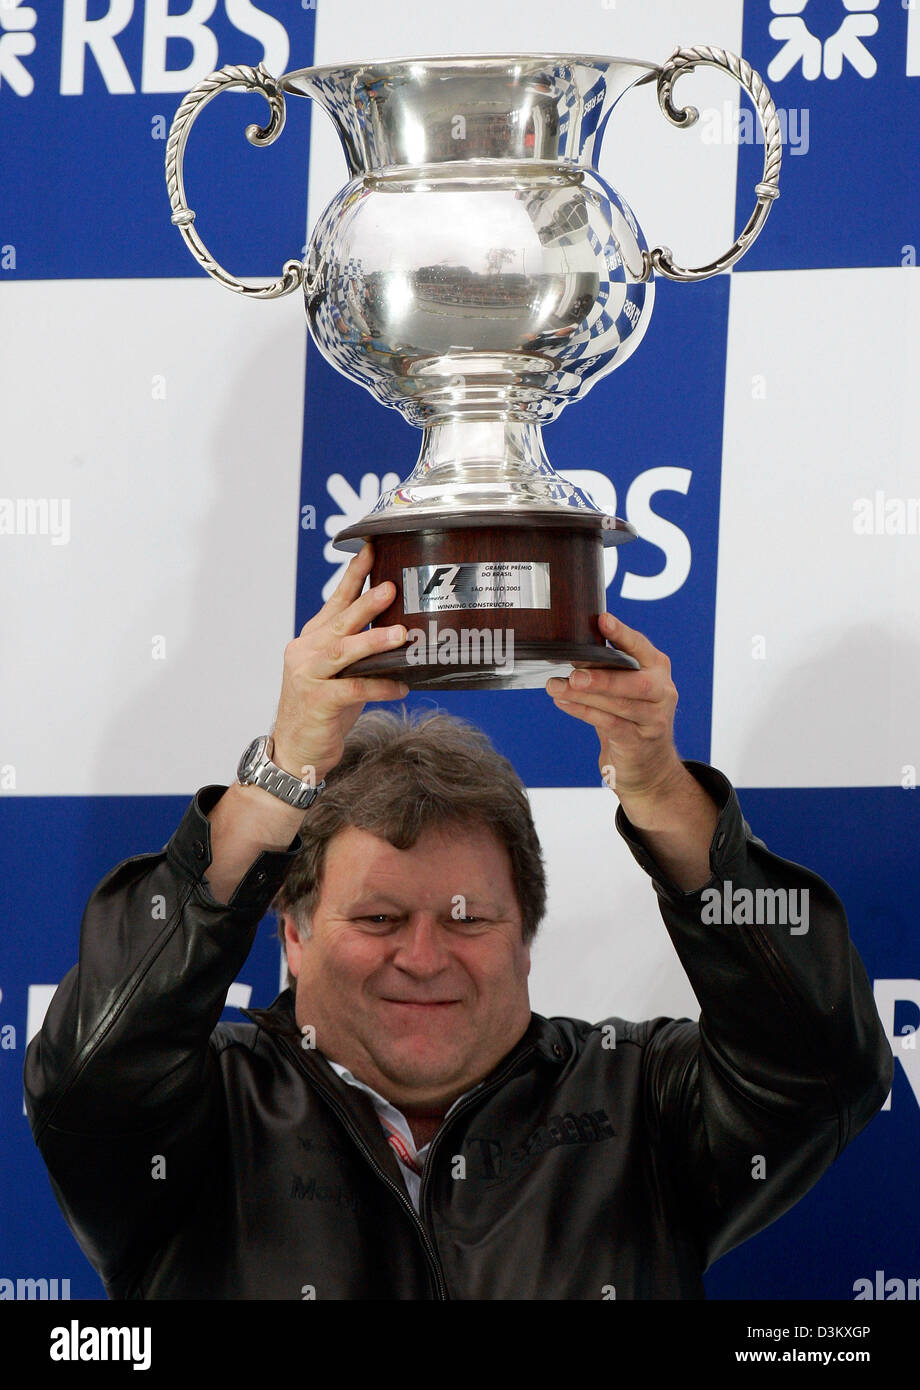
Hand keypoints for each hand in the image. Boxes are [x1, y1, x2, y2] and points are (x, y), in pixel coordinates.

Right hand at [271, 542, 407, 782]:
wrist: (295, 749)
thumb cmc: (323, 710)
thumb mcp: (340, 673)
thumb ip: (359, 652)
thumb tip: (399, 631)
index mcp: (312, 639)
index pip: (335, 601)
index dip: (353, 576)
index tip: (371, 550)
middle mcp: (306, 652)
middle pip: (339, 621)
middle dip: (366, 603)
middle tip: (391, 587)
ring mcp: (309, 676)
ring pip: (343, 652)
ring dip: (374, 641)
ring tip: (401, 635)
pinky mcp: (318, 702)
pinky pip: (354, 690)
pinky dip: (380, 687)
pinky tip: (402, 687)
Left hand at [545, 613, 681, 806]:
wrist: (647, 765)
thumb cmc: (630, 717)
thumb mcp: (623, 687)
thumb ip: (606, 668)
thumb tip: (572, 648)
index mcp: (657, 668)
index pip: (641, 647)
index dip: (622, 634)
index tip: (603, 620)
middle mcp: (662, 691)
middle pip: (635, 681)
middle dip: (603, 676)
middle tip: (574, 674)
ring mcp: (654, 718)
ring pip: (619, 705)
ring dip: (584, 696)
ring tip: (556, 687)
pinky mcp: (640, 741)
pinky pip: (611, 725)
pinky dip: (584, 712)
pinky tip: (564, 703)